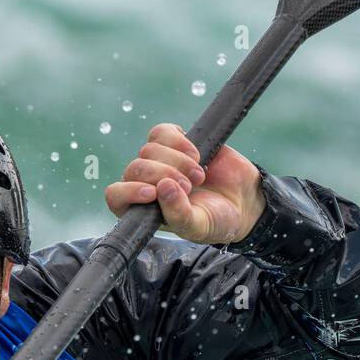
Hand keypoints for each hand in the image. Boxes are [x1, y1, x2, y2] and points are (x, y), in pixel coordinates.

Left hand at [105, 122, 266, 244]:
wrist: (244, 200)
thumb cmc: (217, 221)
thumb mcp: (199, 227)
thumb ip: (179, 215)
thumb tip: (162, 189)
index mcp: (144, 210)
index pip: (116, 196)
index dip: (129, 191)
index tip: (153, 193)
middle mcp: (147, 184)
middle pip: (135, 169)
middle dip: (163, 175)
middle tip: (190, 187)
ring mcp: (159, 161)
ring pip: (149, 149)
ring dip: (177, 162)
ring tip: (199, 176)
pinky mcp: (175, 142)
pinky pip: (162, 132)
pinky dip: (179, 142)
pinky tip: (196, 155)